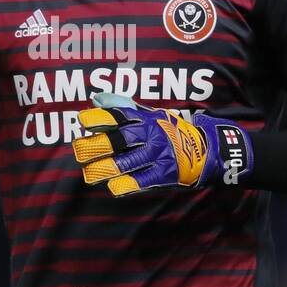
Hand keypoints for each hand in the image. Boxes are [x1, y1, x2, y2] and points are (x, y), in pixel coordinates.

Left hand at [71, 92, 253, 196]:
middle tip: (78, 149)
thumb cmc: (171, 131)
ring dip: (107, 168)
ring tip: (89, 173)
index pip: (119, 116)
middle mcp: (151, 135)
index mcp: (145, 120)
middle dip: (98, 145)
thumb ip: (122, 107)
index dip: (100, 118)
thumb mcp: (150, 115)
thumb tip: (97, 98)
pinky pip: (144, 180)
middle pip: (120, 139)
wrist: (208, 148)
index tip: (82, 121)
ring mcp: (159, 155)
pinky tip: (114, 188)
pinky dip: (129, 185)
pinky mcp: (166, 174)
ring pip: (128, 161)